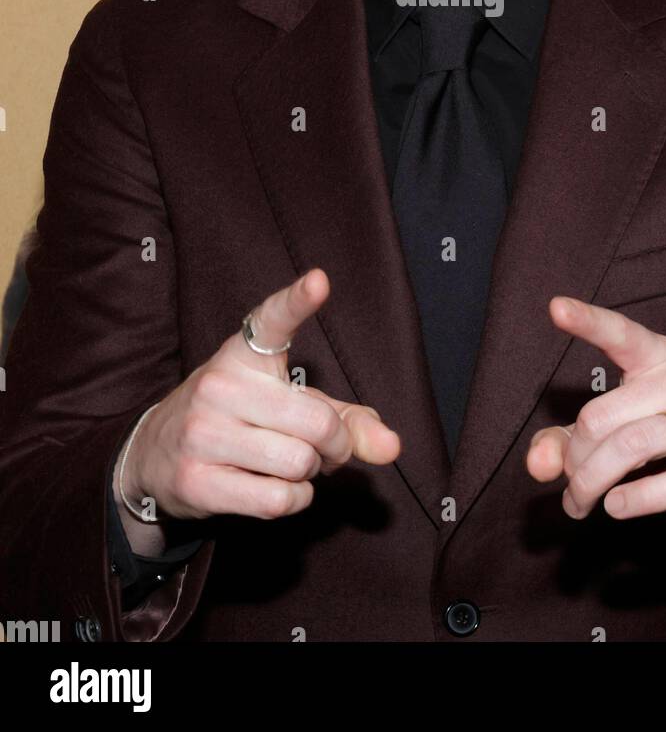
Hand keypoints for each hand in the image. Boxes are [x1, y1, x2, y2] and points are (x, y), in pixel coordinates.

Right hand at [117, 268, 400, 529]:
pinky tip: (275, 488)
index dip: (297, 301)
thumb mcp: (289, 404)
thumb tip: (392, 447)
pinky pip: (278, 500)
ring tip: (289, 465)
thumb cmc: (241, 420)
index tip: (320, 281)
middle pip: (317, 423)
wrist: (156, 456)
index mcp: (244, 354)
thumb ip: (346, 419)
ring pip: (299, 465)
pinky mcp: (197, 481)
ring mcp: (203, 433)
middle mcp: (220, 385)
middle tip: (323, 449)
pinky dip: (293, 499)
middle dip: (334, 446)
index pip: (272, 320)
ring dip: (309, 475)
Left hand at [526, 297, 665, 563]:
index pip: (622, 335)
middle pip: (603, 415)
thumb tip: (539, 464)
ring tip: (581, 505)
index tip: (555, 307)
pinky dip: (638, 498)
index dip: (589, 321)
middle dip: (576, 462)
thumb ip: (570, 443)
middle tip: (572, 490)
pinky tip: (617, 506)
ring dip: (594, 483)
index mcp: (660, 359)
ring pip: (631, 446)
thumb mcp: (616, 436)